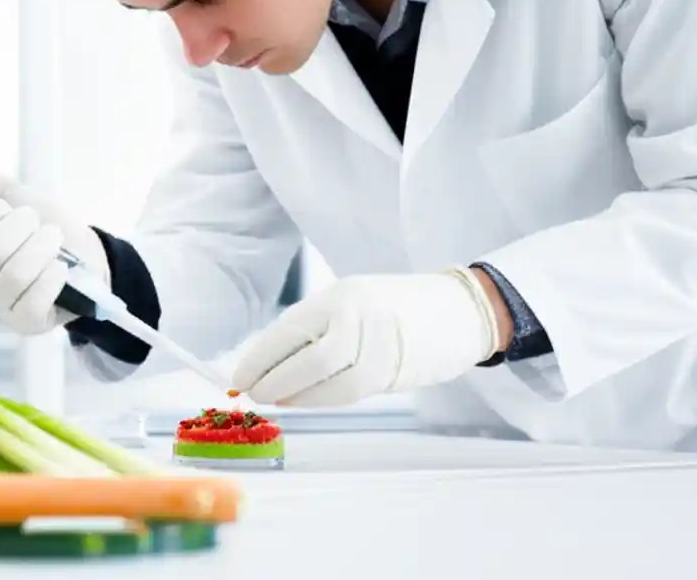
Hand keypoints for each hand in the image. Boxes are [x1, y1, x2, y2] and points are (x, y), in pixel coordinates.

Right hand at [0, 154, 108, 335]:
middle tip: (39, 226)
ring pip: (16, 273)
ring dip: (43, 249)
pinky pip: (33, 300)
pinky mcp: (23, 323)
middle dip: (25, 228)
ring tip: (53, 243)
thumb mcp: (10, 192)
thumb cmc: (42, 224)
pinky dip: (52, 277)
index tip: (10, 210)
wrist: (86, 251)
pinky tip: (58, 270)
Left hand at [231, 269, 503, 406]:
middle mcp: (359, 316)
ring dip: (293, 395)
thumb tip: (267, 360)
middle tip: (250, 392)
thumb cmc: (395, 307)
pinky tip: (302, 400)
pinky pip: (347, 392)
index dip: (259, 357)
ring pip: (326, 378)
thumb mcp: (353, 301)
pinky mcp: (394, 371)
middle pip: (305, 356)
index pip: (290, 329)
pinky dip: (319, 400)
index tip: (237, 377)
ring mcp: (379, 344)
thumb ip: (316, 327)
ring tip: (273, 398)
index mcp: (341, 295)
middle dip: (271, 379)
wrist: (458, 310)